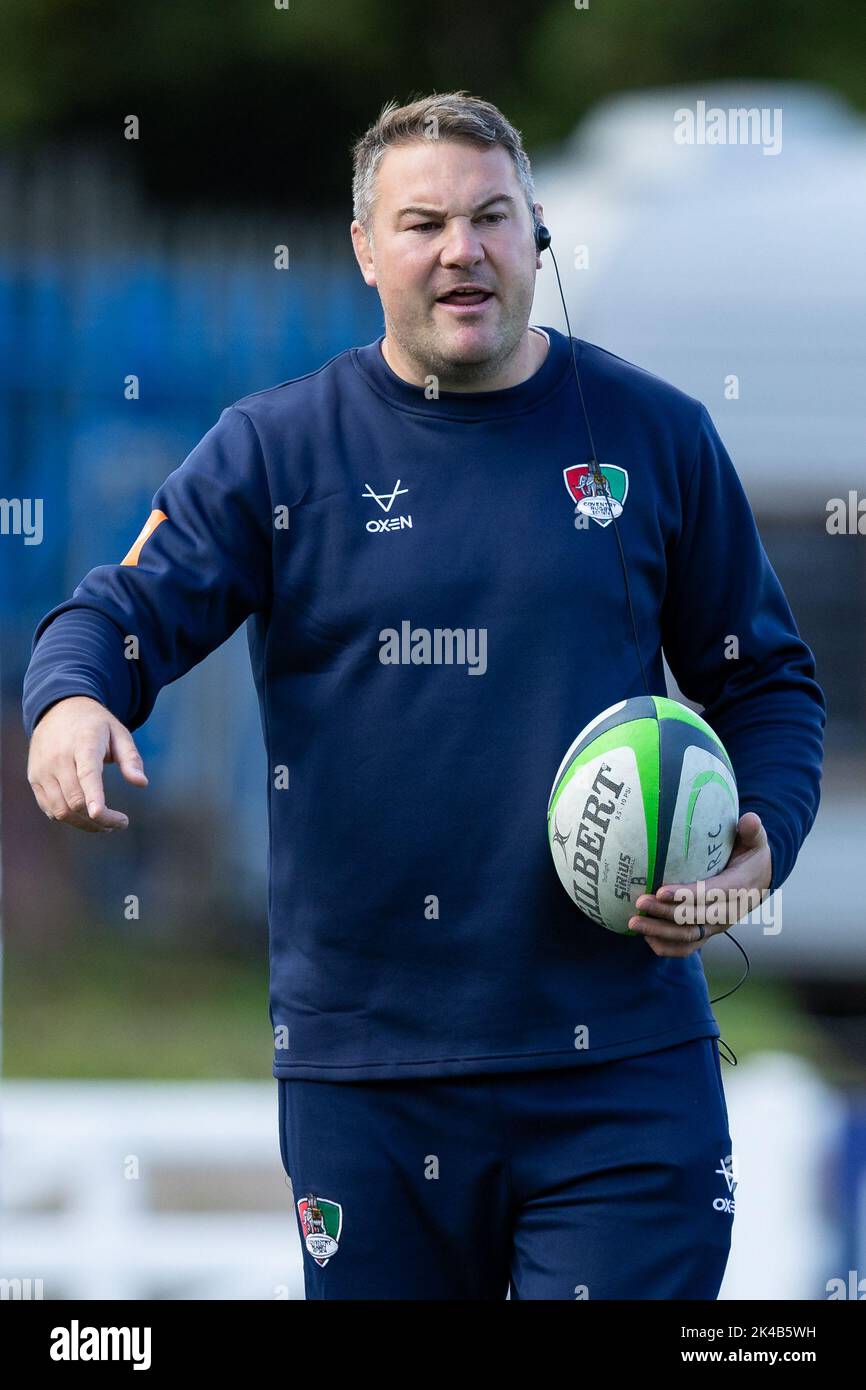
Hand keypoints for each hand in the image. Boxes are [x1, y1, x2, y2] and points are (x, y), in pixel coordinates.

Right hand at [27, 695, 147, 832]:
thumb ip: (131, 758)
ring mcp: (43, 769)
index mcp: (84, 743)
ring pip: (61, 810)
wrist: (58, 709)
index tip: (99, 814)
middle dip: (100, 819)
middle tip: (120, 822)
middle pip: (75, 800)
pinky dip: (68, 818)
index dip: (93, 796)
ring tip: (106, 825)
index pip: (87, 773)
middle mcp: (58, 757)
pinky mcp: (34, 778)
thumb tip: (142, 783)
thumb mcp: (119, 733)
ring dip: (85, 824)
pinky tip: (85, 815)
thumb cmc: (96, 725)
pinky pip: (49, 808)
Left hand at [627, 811, 771, 956]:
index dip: (686, 895)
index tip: (661, 891)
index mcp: (738, 888)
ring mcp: (716, 926)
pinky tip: (646, 939)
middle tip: (640, 902)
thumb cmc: (752, 856)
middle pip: (693, 918)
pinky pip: (688, 947)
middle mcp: (728, 912)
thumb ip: (752, 831)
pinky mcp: (708, 933)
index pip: (711, 894)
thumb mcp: (756, 841)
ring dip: (659, 932)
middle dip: (665, 913)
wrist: (761, 881)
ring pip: (688, 936)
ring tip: (633, 922)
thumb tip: (749, 819)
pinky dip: (667, 947)